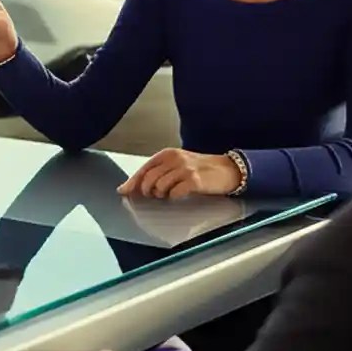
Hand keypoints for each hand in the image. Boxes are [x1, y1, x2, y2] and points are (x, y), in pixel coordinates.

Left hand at [118, 149, 242, 198]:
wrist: (227, 170)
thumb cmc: (200, 169)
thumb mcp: (177, 165)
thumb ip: (157, 173)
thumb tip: (131, 187)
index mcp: (168, 154)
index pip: (144, 168)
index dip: (133, 182)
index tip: (123, 191)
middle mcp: (174, 159)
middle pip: (148, 179)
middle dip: (147, 191)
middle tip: (154, 195)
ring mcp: (185, 169)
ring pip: (159, 186)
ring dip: (161, 194)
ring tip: (169, 194)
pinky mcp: (194, 181)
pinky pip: (175, 193)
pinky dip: (174, 197)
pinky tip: (179, 195)